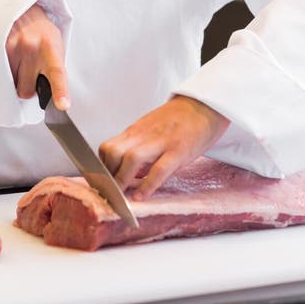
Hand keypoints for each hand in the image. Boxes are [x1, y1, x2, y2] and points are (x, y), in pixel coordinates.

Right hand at [5, 4, 69, 109]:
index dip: (60, 91)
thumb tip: (52, 98)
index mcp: (50, 47)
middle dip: (28, 86)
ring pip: (11, 85)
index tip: (63, 105)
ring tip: (20, 61)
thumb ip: (53, 70)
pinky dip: (5, 71)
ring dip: (15, 78)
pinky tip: (11, 58)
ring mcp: (13, 47)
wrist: (24, 10)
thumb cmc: (42, 32)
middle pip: (26, 90)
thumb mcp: (55, 46)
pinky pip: (0, 75)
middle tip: (31, 71)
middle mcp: (31, 47)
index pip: (57, 72)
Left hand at [98, 95, 229, 198]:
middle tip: (111, 192)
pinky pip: (160, 169)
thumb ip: (136, 146)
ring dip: (124, 180)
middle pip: (114, 152)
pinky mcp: (179, 150)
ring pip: (132, 159)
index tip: (103, 183)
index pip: (108, 147)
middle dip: (109, 175)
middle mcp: (144, 135)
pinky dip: (148, 185)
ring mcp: (161, 142)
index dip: (102, 167)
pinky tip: (143, 196)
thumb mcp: (150, 129)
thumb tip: (123, 171)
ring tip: (123, 196)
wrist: (202, 107)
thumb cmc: (175, 120)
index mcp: (136, 131)